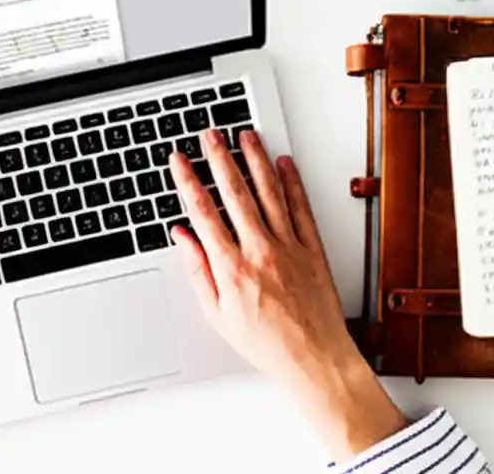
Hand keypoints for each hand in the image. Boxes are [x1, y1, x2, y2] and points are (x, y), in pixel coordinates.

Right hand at [169, 129, 404, 459]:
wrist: (314, 358)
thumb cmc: (266, 343)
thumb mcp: (217, 315)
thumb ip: (198, 272)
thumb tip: (183, 238)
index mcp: (232, 269)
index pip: (203, 213)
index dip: (188, 181)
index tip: (179, 161)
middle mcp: (261, 251)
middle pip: (235, 193)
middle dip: (219, 158)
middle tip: (210, 135)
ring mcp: (290, 247)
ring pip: (269, 192)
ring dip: (255, 160)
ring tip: (245, 136)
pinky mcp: (313, 249)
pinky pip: (301, 207)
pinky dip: (292, 182)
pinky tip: (284, 163)